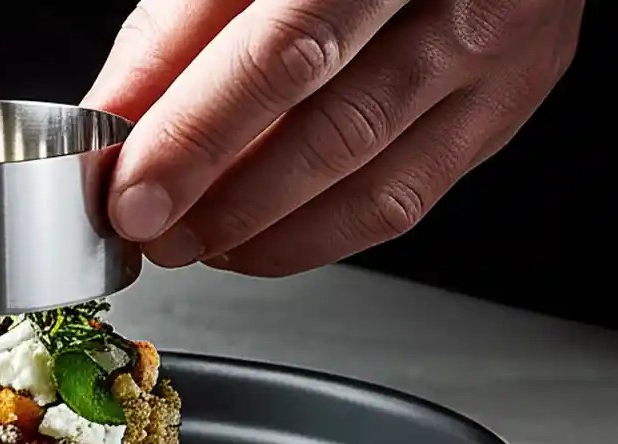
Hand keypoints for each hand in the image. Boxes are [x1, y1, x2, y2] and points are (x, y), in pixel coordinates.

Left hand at [84, 0, 582, 274]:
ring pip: (375, 184)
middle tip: (151, 230)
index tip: (130, 190)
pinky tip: (254, 239)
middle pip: (333, 128)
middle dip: (223, 198)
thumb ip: (178, 29)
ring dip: (265, 231)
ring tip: (191, 240)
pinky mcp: (502, 109)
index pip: (282, 54)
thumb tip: (114, 118)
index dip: (198, 135)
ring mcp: (494, 57)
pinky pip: (405, 201)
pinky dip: (316, 236)